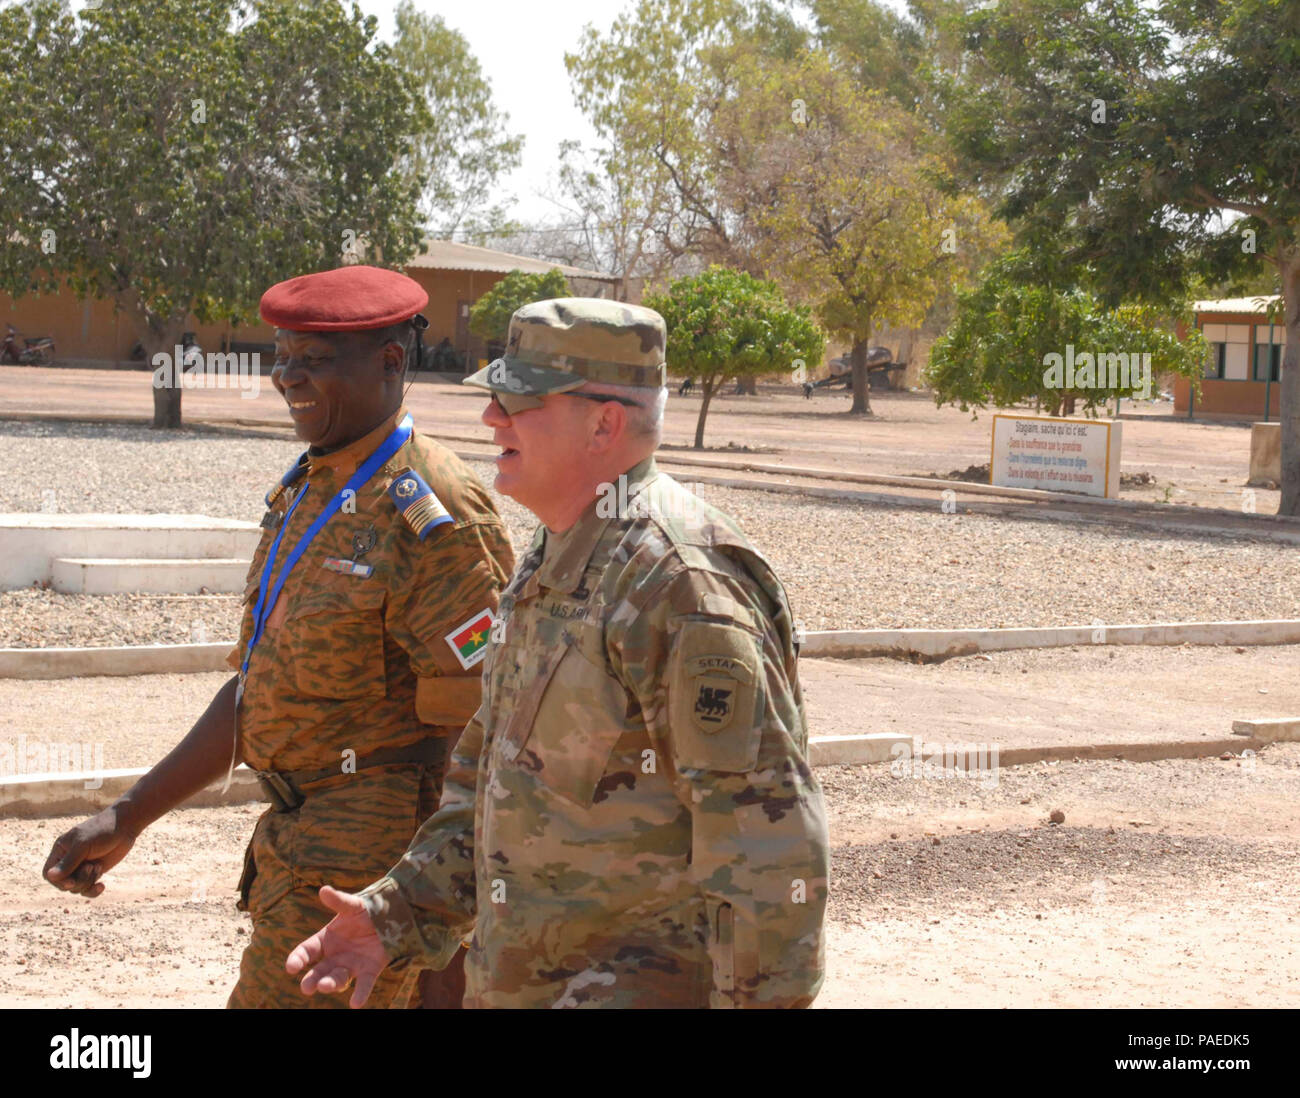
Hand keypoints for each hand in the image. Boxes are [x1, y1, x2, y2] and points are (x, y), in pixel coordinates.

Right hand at [43, 806, 138, 897]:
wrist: (125, 826)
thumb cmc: (102, 830)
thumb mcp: (83, 845)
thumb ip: (68, 862)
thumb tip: (49, 877)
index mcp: (61, 851)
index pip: (48, 873)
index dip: (58, 881)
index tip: (72, 881)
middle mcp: (68, 860)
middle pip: (63, 884)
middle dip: (78, 880)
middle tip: (92, 866)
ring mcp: (81, 867)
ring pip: (76, 888)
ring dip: (88, 881)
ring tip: (99, 866)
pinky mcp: (94, 872)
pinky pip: (87, 889)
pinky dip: (93, 891)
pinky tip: (102, 885)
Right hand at [286, 885, 389, 1007]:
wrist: (391, 916)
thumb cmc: (366, 910)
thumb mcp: (352, 905)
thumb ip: (339, 901)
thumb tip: (324, 890)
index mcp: (325, 940)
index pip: (306, 951)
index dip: (297, 959)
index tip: (291, 967)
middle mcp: (335, 956)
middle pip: (319, 971)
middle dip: (312, 979)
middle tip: (307, 987)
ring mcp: (351, 965)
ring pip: (338, 978)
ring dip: (331, 984)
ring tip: (325, 987)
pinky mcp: (369, 970)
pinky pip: (363, 984)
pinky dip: (360, 993)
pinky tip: (356, 1004)